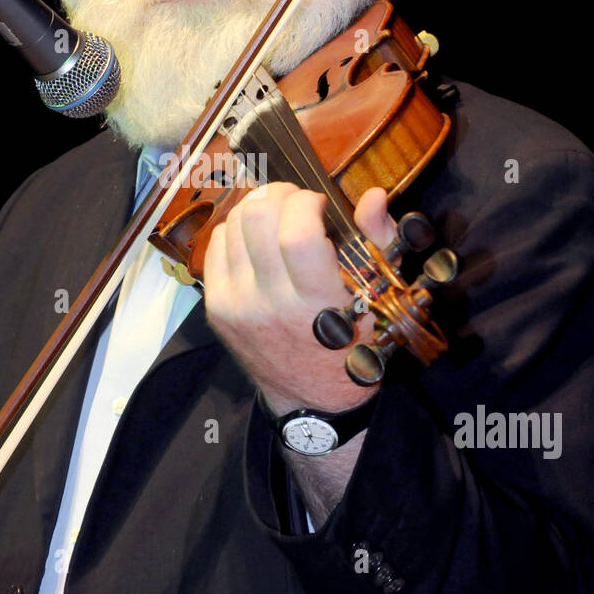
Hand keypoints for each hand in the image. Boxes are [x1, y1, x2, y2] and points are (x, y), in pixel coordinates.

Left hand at [203, 182, 395, 416]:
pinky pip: (215, 245)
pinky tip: (257, 241)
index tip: (320, 206)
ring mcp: (236, 306)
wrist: (309, 397)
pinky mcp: (215, 307)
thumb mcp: (378, 297)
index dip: (306, 203)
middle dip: (279, 195)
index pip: (297, 234)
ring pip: (232, 224)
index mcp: (316, 304)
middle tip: (297, 204)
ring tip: (278, 220)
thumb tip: (374, 195)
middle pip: (255, 219)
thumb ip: (379, 240)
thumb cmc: (352, 343)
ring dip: (258, 209)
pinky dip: (236, 231)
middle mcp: (270, 304)